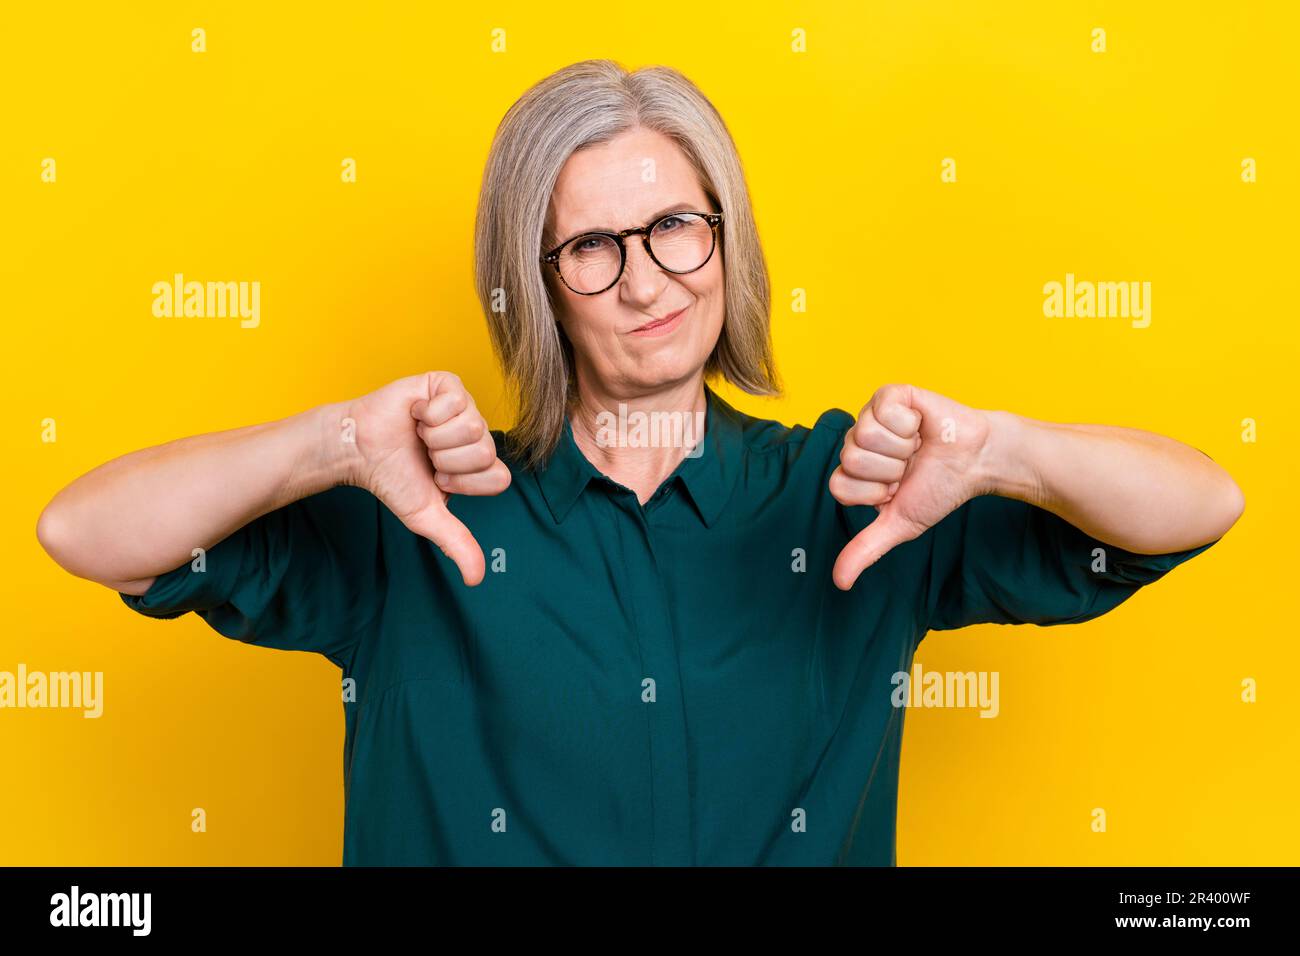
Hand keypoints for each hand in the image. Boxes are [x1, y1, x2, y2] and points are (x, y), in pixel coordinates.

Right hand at [342, 371, 509, 585]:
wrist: (357, 450)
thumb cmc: (392, 479)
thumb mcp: (426, 515)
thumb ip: (456, 543)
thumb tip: (476, 579)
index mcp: (479, 464)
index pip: (498, 478)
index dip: (463, 483)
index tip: (437, 479)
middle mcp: (478, 434)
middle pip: (485, 451)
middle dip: (446, 460)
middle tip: (425, 455)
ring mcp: (465, 407)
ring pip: (472, 426)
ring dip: (435, 437)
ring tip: (418, 436)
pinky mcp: (447, 384)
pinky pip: (455, 401)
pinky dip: (428, 413)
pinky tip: (416, 414)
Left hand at [829, 383, 992, 589]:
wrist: (977, 461)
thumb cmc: (939, 488)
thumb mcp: (901, 523)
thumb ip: (866, 549)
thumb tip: (840, 583)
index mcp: (853, 472)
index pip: (840, 486)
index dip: (875, 492)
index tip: (897, 488)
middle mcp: (856, 442)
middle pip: (851, 460)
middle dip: (891, 469)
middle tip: (911, 465)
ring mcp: (871, 416)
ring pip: (865, 436)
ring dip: (903, 447)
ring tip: (918, 446)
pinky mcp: (891, 394)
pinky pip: (884, 410)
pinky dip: (910, 423)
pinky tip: (921, 425)